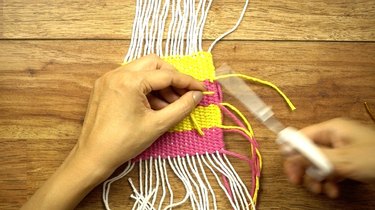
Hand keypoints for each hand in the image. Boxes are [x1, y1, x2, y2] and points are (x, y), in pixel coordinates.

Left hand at [22, 54, 204, 209]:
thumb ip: (181, 107)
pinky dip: (145, 88)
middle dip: (172, 77)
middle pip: (154, 64)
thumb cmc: (124, 143)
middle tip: (184, 95)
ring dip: (159, 83)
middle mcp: (117, 73)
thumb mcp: (158, 125)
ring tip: (170, 104)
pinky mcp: (104, 86)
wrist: (93, 156)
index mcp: (130, 81)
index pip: (166, 75)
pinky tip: (154, 105)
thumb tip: (197, 95)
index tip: (202, 89)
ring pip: (142, 70)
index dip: (187, 82)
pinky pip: (130, 79)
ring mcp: (108, 78)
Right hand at [283, 118, 374, 197]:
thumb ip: (312, 157)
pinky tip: (334, 191)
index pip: (301, 136)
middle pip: (308, 152)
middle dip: (306, 169)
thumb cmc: (374, 159)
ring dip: (318, 179)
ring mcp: (342, 149)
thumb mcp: (341, 160)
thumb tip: (286, 153)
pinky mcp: (349, 160)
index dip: (291, 152)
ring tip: (324, 191)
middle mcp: (334, 137)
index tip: (289, 170)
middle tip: (302, 184)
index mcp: (331, 129)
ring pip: (319, 163)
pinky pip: (331, 169)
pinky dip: (330, 180)